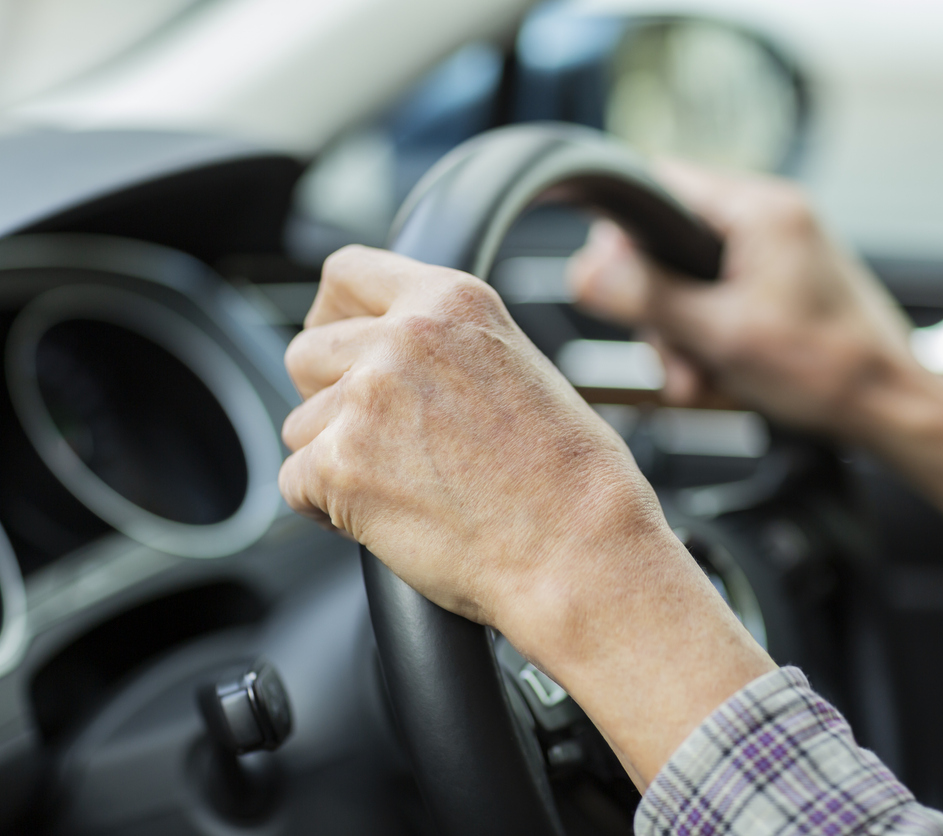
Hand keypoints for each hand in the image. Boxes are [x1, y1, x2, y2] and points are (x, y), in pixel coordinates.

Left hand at [279, 245, 773, 784]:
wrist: (580, 549)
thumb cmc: (570, 479)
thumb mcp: (520, 367)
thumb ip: (450, 346)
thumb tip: (394, 356)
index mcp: (452, 301)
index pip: (347, 272)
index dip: (333, 315)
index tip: (337, 345)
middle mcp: (404, 337)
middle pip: (307, 352)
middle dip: (327, 396)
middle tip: (376, 438)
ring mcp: (366, 399)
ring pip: (300, 425)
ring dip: (334, 457)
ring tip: (405, 488)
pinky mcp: (341, 465)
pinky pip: (295, 483)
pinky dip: (328, 508)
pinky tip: (387, 518)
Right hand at [568, 161, 918, 442]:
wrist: (889, 406)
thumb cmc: (829, 368)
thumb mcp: (721, 334)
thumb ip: (648, 298)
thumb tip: (585, 270)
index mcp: (760, 209)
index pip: (659, 183)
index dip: (624, 233)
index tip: (612, 281)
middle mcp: (770, 217)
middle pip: (670, 241)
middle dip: (660, 308)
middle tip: (671, 356)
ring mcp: (778, 250)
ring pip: (692, 279)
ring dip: (684, 334)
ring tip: (700, 379)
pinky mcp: (782, 283)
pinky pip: (721, 298)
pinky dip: (711, 338)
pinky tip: (717, 377)